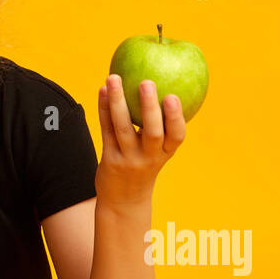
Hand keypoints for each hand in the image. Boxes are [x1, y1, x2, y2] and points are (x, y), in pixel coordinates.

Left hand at [94, 73, 185, 209]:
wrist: (124, 200)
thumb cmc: (143, 165)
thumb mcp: (157, 151)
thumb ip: (161, 125)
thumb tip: (162, 83)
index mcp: (166, 153)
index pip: (177, 136)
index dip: (176, 117)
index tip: (173, 96)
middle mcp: (149, 158)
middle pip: (152, 132)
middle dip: (150, 107)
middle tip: (147, 82)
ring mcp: (129, 160)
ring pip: (123, 128)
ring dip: (117, 101)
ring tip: (113, 78)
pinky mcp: (110, 160)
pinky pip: (106, 130)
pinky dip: (104, 109)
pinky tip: (102, 90)